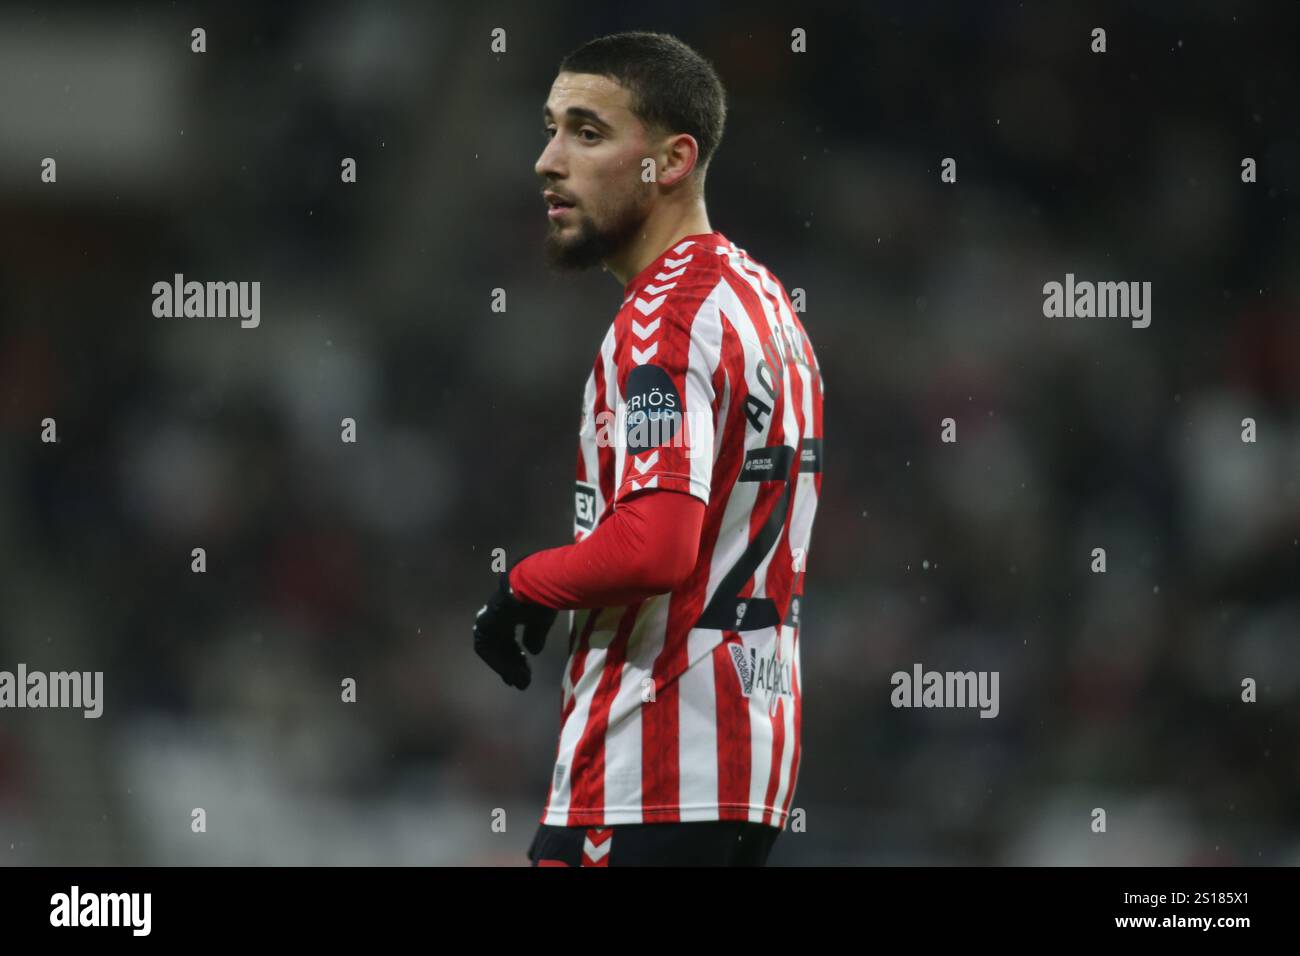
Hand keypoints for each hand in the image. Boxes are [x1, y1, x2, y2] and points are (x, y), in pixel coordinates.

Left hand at [473, 571, 556, 689]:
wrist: (530, 588)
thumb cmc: (540, 601)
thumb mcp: (541, 621)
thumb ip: (535, 636)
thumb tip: (533, 651)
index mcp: (510, 614)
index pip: (509, 640)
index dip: (516, 657)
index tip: (525, 673)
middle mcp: (496, 619)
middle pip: (501, 648)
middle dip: (511, 666)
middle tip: (521, 681)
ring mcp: (488, 622)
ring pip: (493, 652)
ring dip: (505, 668)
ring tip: (519, 681)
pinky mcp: (483, 626)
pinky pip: (487, 651)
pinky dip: (498, 664)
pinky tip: (511, 673)